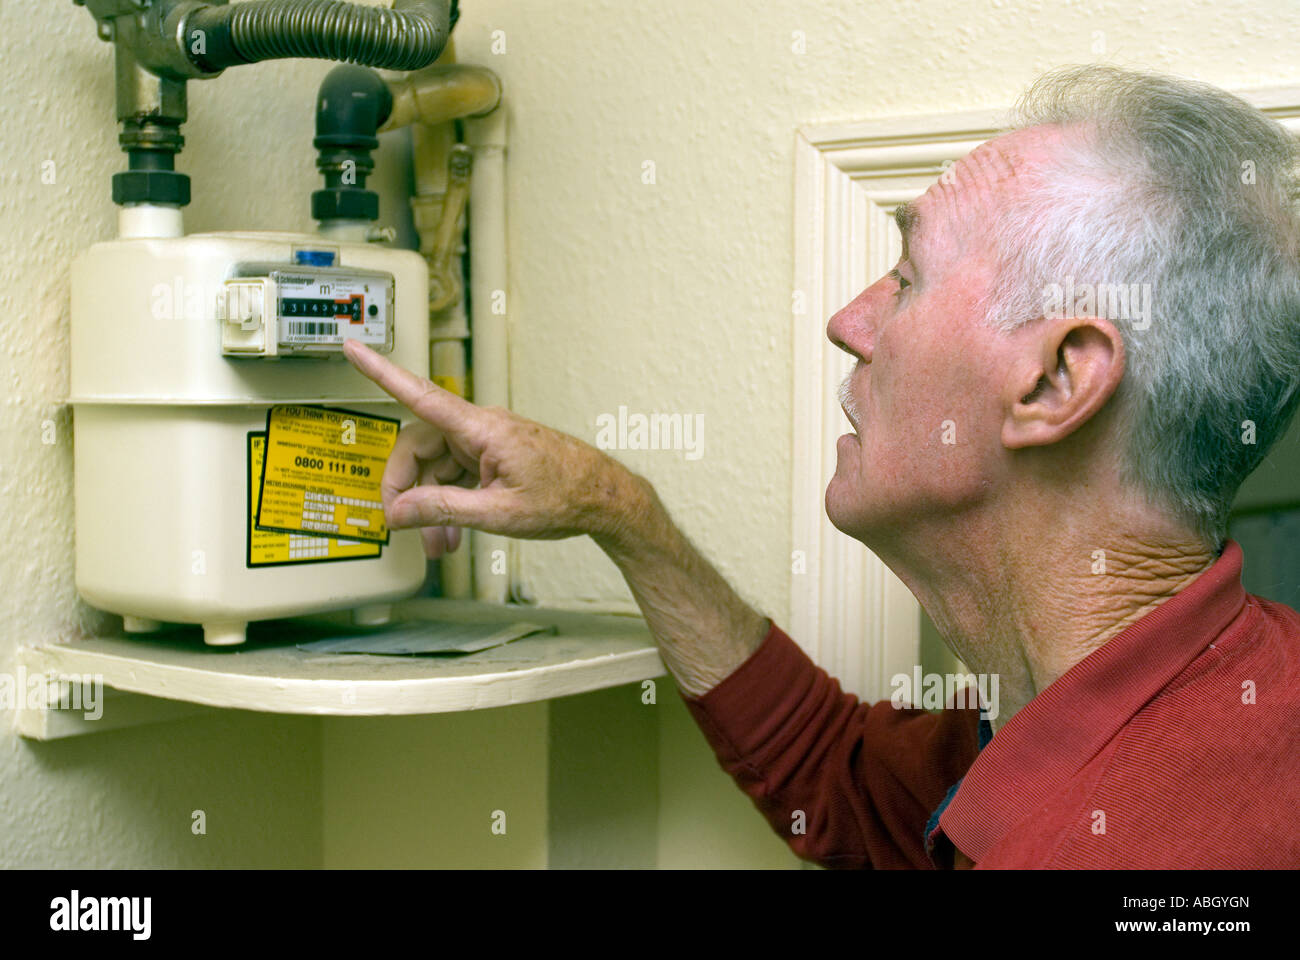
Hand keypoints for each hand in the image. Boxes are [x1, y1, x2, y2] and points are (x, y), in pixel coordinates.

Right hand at [343, 340, 630, 557]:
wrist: (605, 498)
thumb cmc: (565, 498)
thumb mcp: (499, 513)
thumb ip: (444, 510)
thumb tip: (399, 511)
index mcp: (483, 429)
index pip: (420, 395)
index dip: (381, 372)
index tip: (352, 348)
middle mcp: (482, 427)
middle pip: (420, 446)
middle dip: (407, 489)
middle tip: (402, 524)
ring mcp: (488, 440)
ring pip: (438, 466)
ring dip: (430, 504)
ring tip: (437, 545)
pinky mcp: (495, 454)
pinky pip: (458, 473)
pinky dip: (450, 502)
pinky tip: (452, 534)